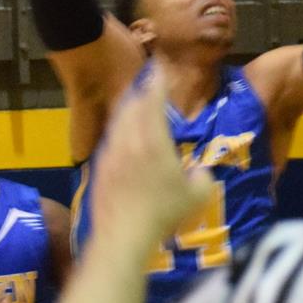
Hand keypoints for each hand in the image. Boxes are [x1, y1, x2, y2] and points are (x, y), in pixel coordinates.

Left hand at [90, 77, 215, 251]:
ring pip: (118, 123)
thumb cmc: (163, 213)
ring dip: (128, 111)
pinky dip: (119, 133)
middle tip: (148, 85)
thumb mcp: (197, 196)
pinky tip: (123, 141)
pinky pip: (110, 142)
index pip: (154, 101)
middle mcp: (128, 140)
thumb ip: (203, 178)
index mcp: (153, 140)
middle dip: (141, 92)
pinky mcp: (99, 170)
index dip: (158, 82)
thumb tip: (201, 173)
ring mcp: (110, 154)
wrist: (122, 235)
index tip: (160, 67)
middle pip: (131, 106)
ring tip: (136, 108)